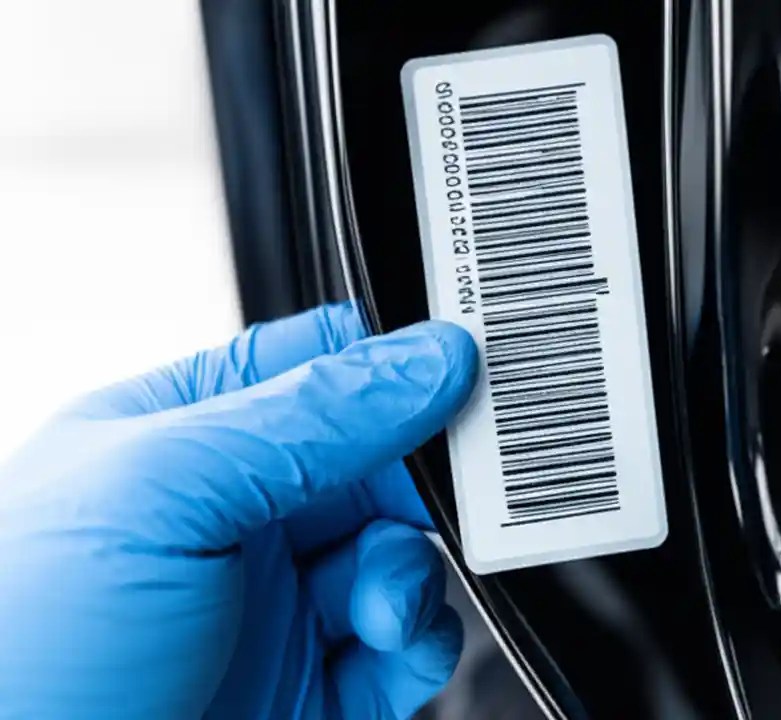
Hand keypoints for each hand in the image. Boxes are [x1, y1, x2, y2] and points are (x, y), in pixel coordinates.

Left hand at [0, 304, 477, 718]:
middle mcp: (232, 522)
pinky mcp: (315, 689)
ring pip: (400, 554)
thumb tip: (431, 358)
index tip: (463, 369)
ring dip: (412, 572)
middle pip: (377, 462)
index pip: (314, 366)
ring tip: (379, 606)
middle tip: (455, 492)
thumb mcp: (160, 494)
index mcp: (178, 443)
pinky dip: (424, 640)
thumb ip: (308, 417)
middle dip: (418, 479)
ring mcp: (276, 611)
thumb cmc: (18, 657)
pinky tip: (393, 648)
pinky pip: (408, 645)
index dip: (394, 362)